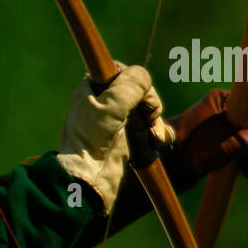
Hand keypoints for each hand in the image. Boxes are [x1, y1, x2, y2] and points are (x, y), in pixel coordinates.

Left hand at [57, 63, 174, 212]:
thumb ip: (130, 84)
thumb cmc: (93, 139)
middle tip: (149, 114)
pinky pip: (149, 125)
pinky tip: (158, 139)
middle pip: (138, 89)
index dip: (134, 79)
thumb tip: (143, 76)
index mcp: (93, 89)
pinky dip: (156, 130)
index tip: (138, 92)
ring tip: (153, 134)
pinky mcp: (127, 136)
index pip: (121, 71)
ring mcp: (116, 119)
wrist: (89, 176)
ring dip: (155, 117)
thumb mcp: (111, 104)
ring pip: (146, 107)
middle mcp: (104, 102)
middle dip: (149, 100)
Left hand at [168, 89, 247, 179]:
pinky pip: (240, 146)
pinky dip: (244, 159)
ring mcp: (220, 125)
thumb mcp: (227, 145)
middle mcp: (222, 109)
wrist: (164, 166)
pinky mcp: (218, 141)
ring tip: (246, 170)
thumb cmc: (190, 150)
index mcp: (221, 99)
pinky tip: (245, 171)